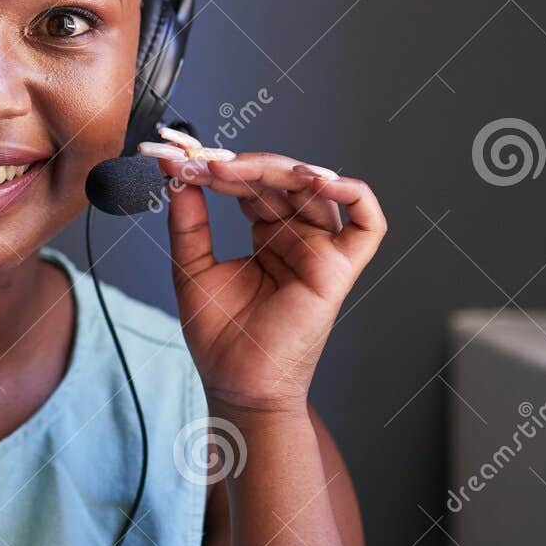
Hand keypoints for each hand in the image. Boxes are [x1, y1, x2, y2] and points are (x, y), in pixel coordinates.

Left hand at [144, 144, 387, 413]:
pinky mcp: (339, 270)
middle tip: (200, 162)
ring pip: (316, 189)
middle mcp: (298, 238)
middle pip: (283, 181)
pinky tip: (313, 180)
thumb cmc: (220, 336)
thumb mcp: (192, 267)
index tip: (180, 162)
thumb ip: (188, 223)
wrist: (235, 383)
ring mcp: (321, 251)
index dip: (221, 170)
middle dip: (242, 165)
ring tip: (231, 169)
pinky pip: (367, 223)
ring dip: (276, 169)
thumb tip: (178, 179)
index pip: (253, 187)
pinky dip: (351, 193)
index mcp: (267, 236)